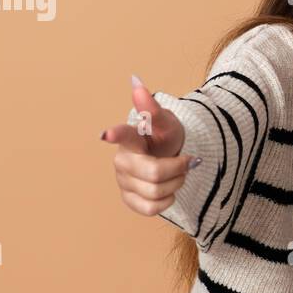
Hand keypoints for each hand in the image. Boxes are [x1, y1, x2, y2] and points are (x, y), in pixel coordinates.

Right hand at [99, 75, 196, 216]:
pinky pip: (151, 209)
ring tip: (176, 174)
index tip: (106, 134)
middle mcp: (122, 160)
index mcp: (131, 138)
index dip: (115, 134)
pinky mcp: (128, 199)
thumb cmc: (164, 138)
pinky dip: (166, 201)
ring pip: (155, 193)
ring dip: (175, 185)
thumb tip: (136, 82)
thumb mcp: (166, 123)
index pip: (122, 134)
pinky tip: (166, 190)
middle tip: (185, 162)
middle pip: (154, 174)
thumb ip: (153, 109)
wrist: (168, 157)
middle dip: (177, 171)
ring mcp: (123, 181)